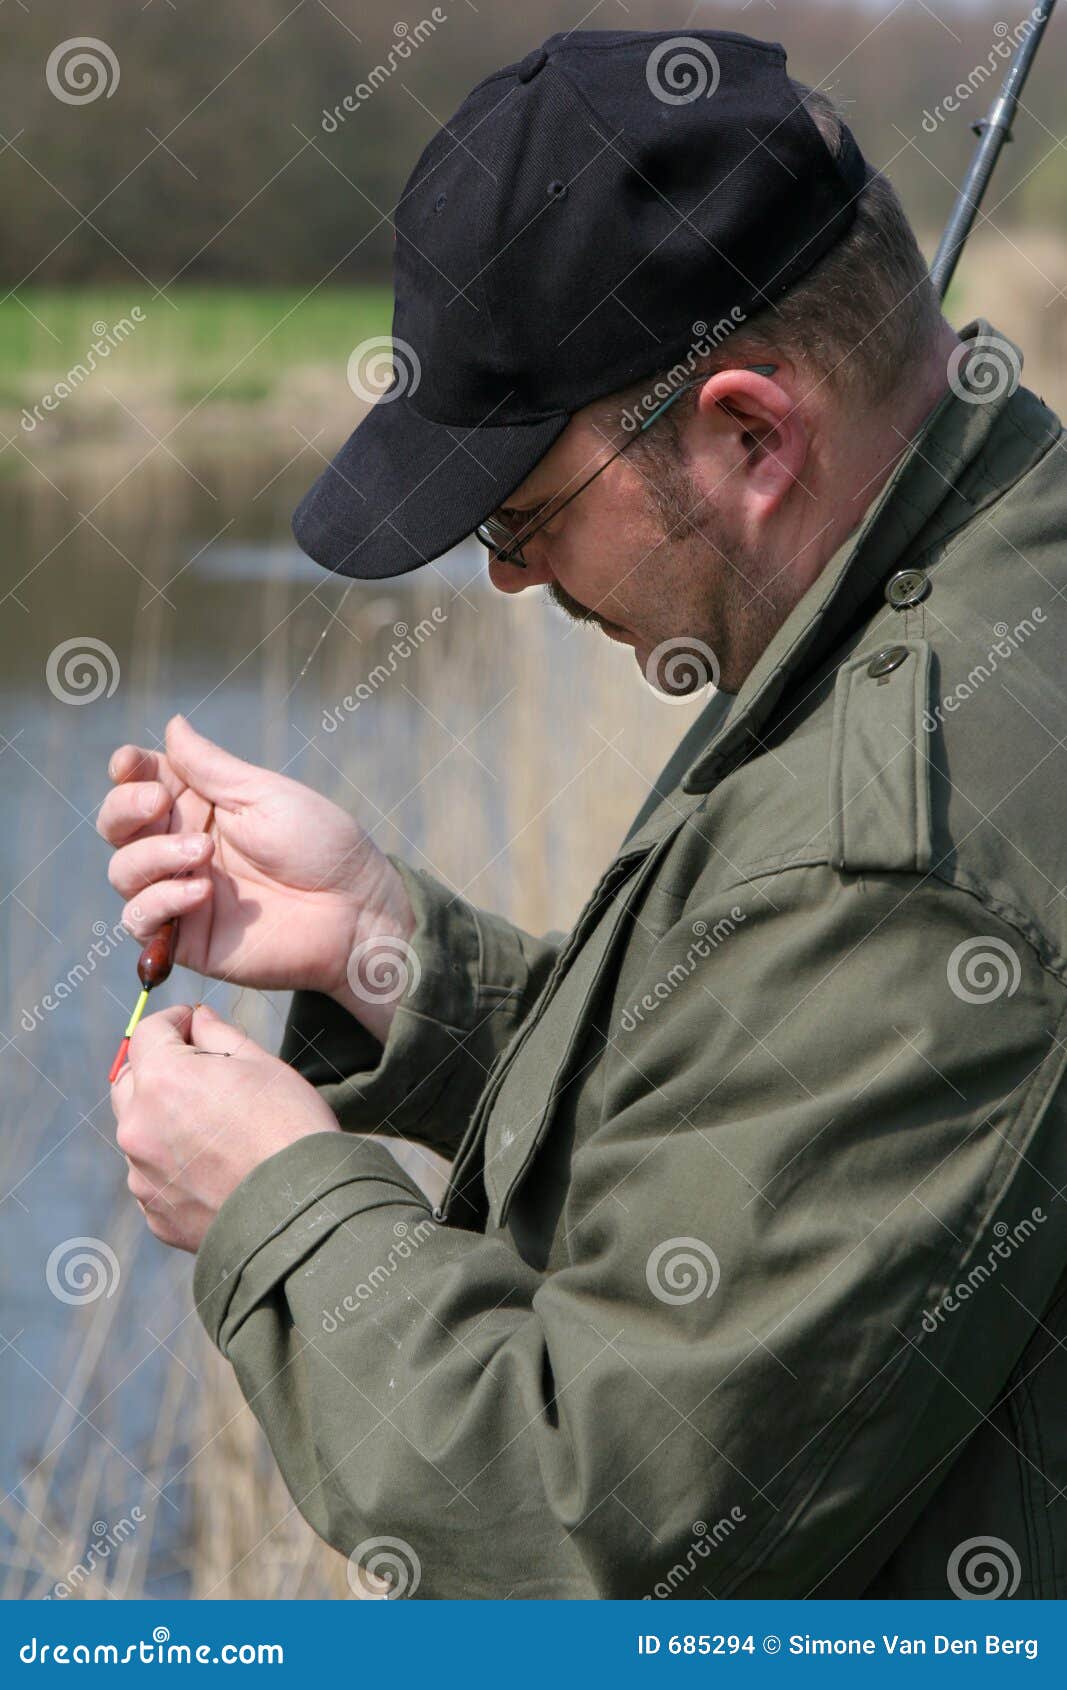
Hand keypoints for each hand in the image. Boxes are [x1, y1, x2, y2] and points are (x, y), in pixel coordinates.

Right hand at [97, 714, 414, 1041]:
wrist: (355, 910)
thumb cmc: (321, 846)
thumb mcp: (264, 796)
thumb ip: (210, 767)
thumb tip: (172, 723)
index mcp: (202, 807)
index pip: (142, 782)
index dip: (127, 770)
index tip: (128, 762)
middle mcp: (183, 847)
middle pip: (117, 825)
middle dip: (125, 808)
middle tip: (159, 803)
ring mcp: (181, 892)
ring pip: (123, 871)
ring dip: (152, 855)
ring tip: (204, 853)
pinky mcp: (186, 937)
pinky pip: (140, 920)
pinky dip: (158, 901)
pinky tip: (200, 891)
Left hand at [111, 1003, 340, 1252]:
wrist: (304, 1210)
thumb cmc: (291, 1128)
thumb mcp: (263, 1064)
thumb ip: (219, 1034)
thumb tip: (198, 1019)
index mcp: (163, 1080)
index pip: (148, 1032)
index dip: (175, 1022)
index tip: (194, 1025)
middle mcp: (138, 1126)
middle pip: (130, 1081)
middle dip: (158, 1068)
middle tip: (199, 1072)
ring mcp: (142, 1175)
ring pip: (140, 1131)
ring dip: (164, 1119)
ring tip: (216, 1130)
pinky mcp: (155, 1212)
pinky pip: (153, 1176)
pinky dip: (174, 1165)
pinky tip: (215, 1169)